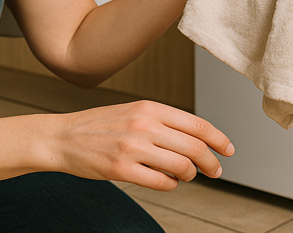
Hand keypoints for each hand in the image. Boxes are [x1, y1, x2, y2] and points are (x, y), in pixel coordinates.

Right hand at [46, 101, 234, 190]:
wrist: (63, 137)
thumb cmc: (99, 125)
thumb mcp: (133, 111)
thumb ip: (163, 121)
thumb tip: (196, 139)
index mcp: (150, 108)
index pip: (198, 124)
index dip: (219, 139)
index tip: (228, 150)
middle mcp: (144, 125)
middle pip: (195, 147)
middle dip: (211, 163)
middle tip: (215, 171)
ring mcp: (133, 148)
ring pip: (181, 167)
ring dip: (190, 175)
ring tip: (185, 175)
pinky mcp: (121, 169)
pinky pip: (161, 182)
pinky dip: (170, 185)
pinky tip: (166, 181)